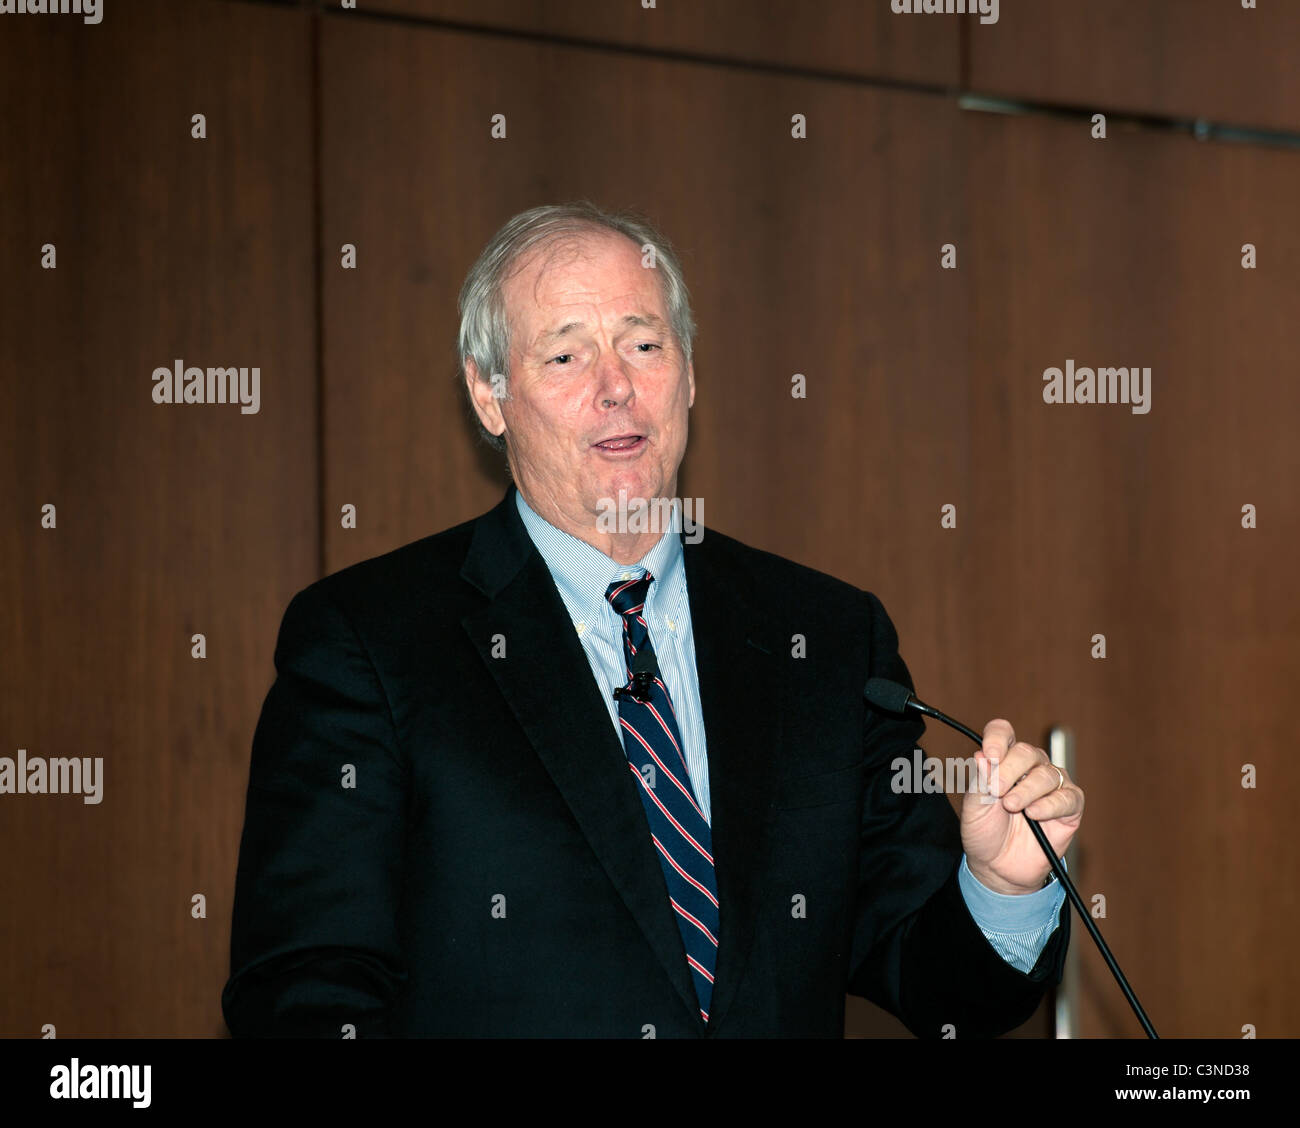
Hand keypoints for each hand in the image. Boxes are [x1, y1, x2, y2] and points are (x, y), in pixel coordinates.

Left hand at [960, 719, 1083, 894]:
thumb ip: (979, 781)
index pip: (1003, 733)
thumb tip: (981, 755)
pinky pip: (1068, 797)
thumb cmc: (985, 833)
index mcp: (1002, 761)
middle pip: (1026, 752)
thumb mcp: (974, 807)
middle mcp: (1030, 768)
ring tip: (1012, 807)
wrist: (998, 868)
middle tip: (996, 792)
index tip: (989, 755)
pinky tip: (1034, 814)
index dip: (997, 738)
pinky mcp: (1070, 807)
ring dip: (1027, 790)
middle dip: (1009, 770)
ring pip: (1047, 774)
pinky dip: (1049, 805)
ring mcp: (1052, 786)